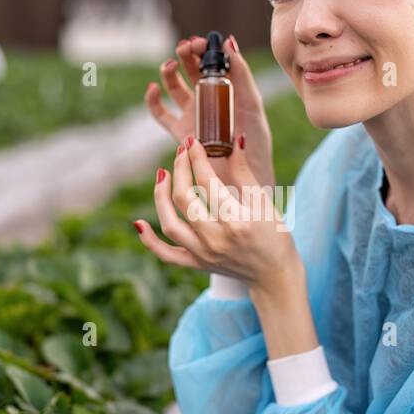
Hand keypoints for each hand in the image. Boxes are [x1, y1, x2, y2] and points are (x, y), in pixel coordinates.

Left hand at [133, 133, 300, 295]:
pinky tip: (138, 223)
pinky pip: (166, 255)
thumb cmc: (274, 235)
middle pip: (184, 199)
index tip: (193, 142)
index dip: (197, 157)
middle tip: (181, 150)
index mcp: (236, 221)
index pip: (207, 182)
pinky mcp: (196, 264)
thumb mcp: (263, 201)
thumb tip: (234, 139)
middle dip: (180, 169)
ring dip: (160, 197)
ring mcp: (203, 254)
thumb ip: (244, 171)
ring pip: (170, 224)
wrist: (273, 274)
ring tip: (163, 174)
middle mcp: (216, 239)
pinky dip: (149, 240)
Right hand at [144, 34, 275, 188]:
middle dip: (186, 55)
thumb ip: (242, 74)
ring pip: (174, 86)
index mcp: (227, 90)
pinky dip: (152, 99)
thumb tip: (229, 42)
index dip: (203, 49)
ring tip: (170, 64)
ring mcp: (192, 115)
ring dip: (169, 71)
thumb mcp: (252, 104)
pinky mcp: (180, 133)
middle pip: (190, 69)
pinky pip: (160, 113)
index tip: (200, 43)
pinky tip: (153, 87)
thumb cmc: (256, 144)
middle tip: (185, 48)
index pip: (212, 61)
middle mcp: (207, 100)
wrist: (246, 179)